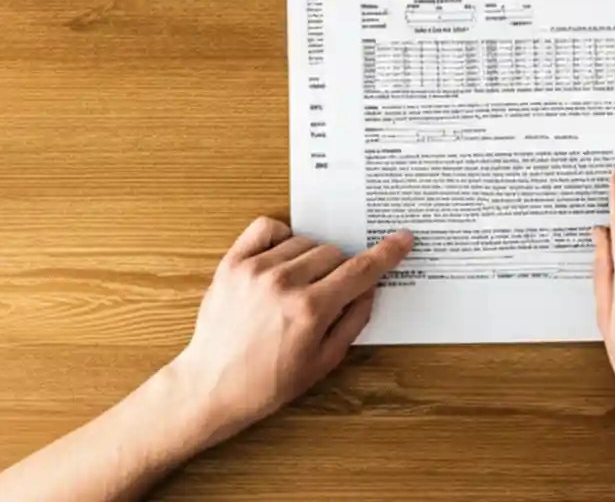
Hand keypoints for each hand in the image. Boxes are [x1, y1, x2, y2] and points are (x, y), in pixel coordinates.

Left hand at [169, 217, 412, 446]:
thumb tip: (369, 289)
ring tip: (298, 285)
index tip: (401, 240)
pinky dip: (281, 236)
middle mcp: (284, 283)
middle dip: (339, 271)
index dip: (386, 253)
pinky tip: (281, 257)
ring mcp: (255, 270)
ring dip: (310, 258)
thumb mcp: (324, 361)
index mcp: (311, 309)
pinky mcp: (232, 264)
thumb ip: (354, 320)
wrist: (213, 386)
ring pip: (305, 242)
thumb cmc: (268, 382)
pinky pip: (266, 228)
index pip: (360, 270)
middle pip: (334, 253)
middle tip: (327, 294)